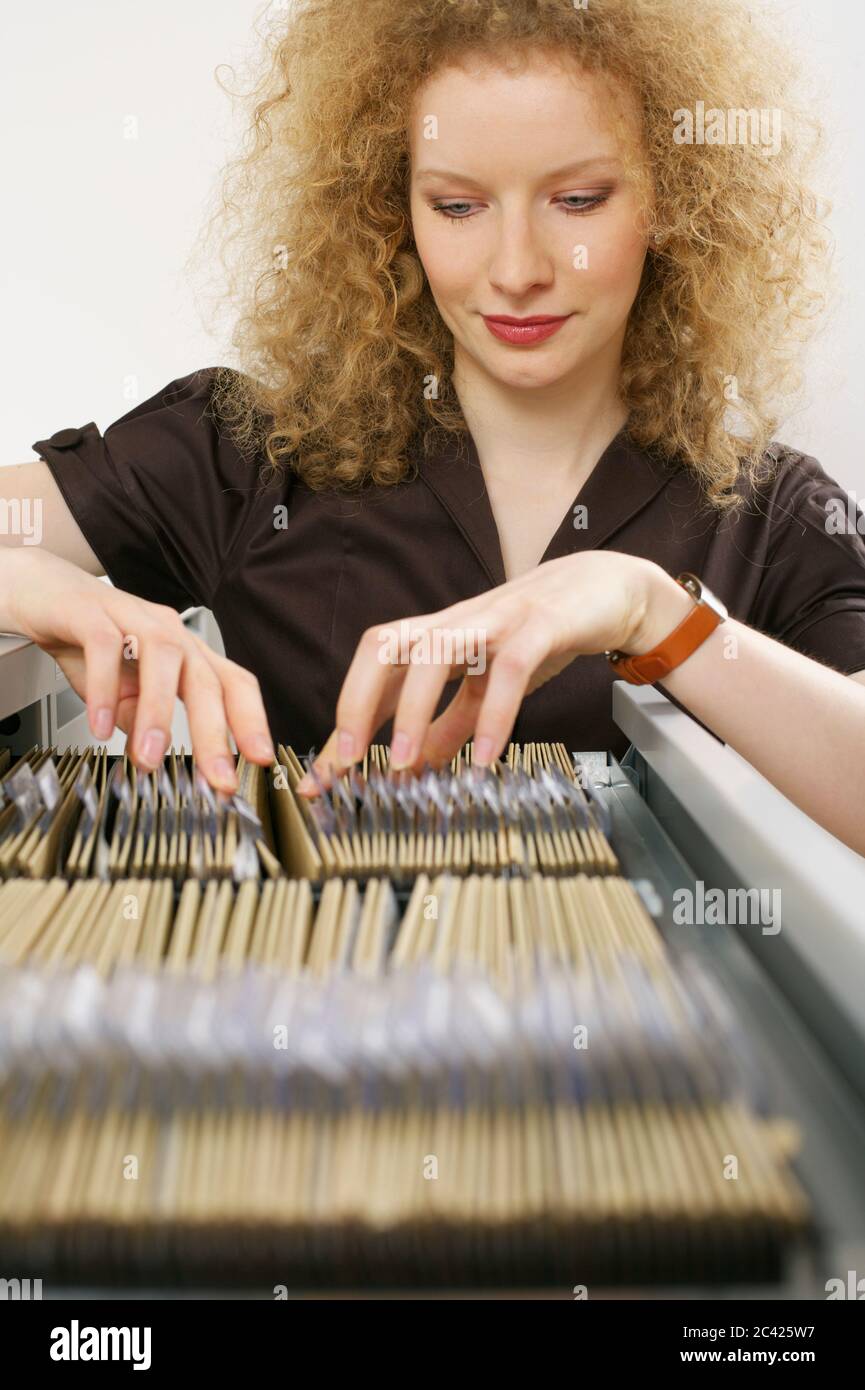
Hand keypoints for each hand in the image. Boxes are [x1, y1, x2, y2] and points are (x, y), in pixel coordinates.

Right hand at [2, 547, 274, 790]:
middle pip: (206, 677)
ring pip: (163, 656)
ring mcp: (133, 615)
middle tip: (217, 777)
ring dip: (159, 712)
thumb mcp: (122, 691)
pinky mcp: (92, 610)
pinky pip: (105, 645)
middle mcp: (169, 630)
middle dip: (216, 732)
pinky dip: (104, 687)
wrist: (42, 595)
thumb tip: (156, 755)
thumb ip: (142, 720)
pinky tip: (101, 725)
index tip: (259, 760)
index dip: (251, 720)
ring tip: (150, 757)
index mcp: (187, 653)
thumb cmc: (90, 640)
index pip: (233, 683)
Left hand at [298, 551, 689, 791]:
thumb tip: (414, 767)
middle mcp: (456, 623)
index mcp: (437, 636)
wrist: (607, 590)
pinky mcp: (540, 626)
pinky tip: (484, 759)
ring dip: (415, 709)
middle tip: (349, 762)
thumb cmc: (540, 636)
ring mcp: (496, 621)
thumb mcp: (487, 687)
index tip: (324, 774)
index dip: (346, 719)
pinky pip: (510, 671)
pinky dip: (494, 716)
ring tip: (405, 764)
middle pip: (386, 646)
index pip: (375, 670)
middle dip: (358, 701)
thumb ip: (451, 724)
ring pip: (437, 652)